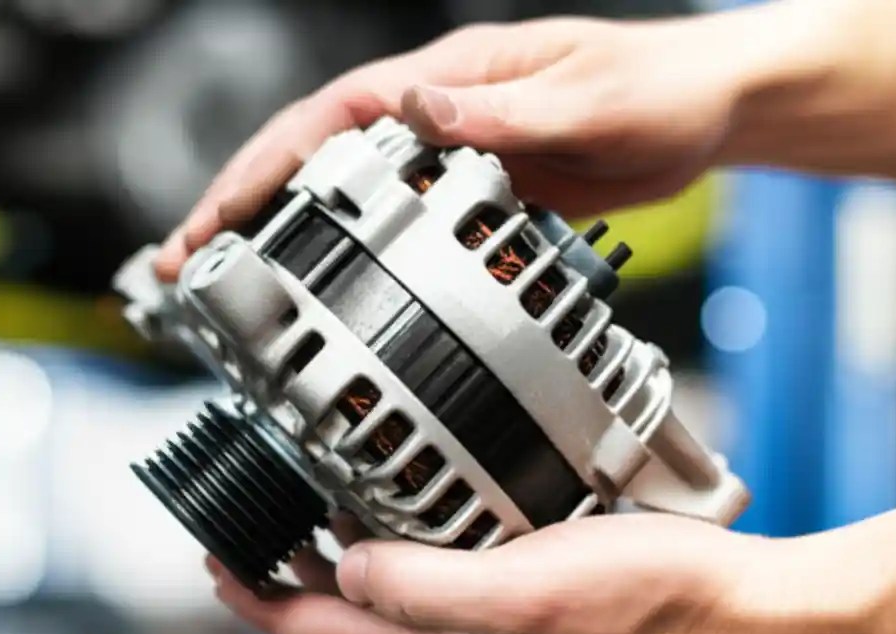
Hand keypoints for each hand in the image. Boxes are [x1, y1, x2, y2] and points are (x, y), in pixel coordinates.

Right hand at [154, 3, 828, 280]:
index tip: (215, 214)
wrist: (712, 108)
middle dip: (242, 207)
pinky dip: (347, 255)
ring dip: (282, 236)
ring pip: (344, 194)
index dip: (263, 166)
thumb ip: (505, 112)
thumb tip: (415, 108)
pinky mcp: (478, 191)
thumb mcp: (590, 99)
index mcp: (454, 80)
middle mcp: (441, 113)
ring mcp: (456, 154)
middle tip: (183, 262)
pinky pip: (395, 223)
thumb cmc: (662, 89)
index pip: (331, 119)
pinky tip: (323, 289)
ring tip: (227, 284)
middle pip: (314, 159)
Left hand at [208, 513, 880, 633]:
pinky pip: (458, 582)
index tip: (217, 559)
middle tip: (260, 527)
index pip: (328, 632)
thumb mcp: (528, 591)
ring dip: (356, 560)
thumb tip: (348, 570)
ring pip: (406, 599)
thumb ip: (426, 588)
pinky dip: (422, 549)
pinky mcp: (544, 611)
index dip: (261, 596)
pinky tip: (429, 514)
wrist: (754, 617)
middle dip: (298, 576)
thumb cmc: (660, 605)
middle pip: (358, 619)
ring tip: (324, 513)